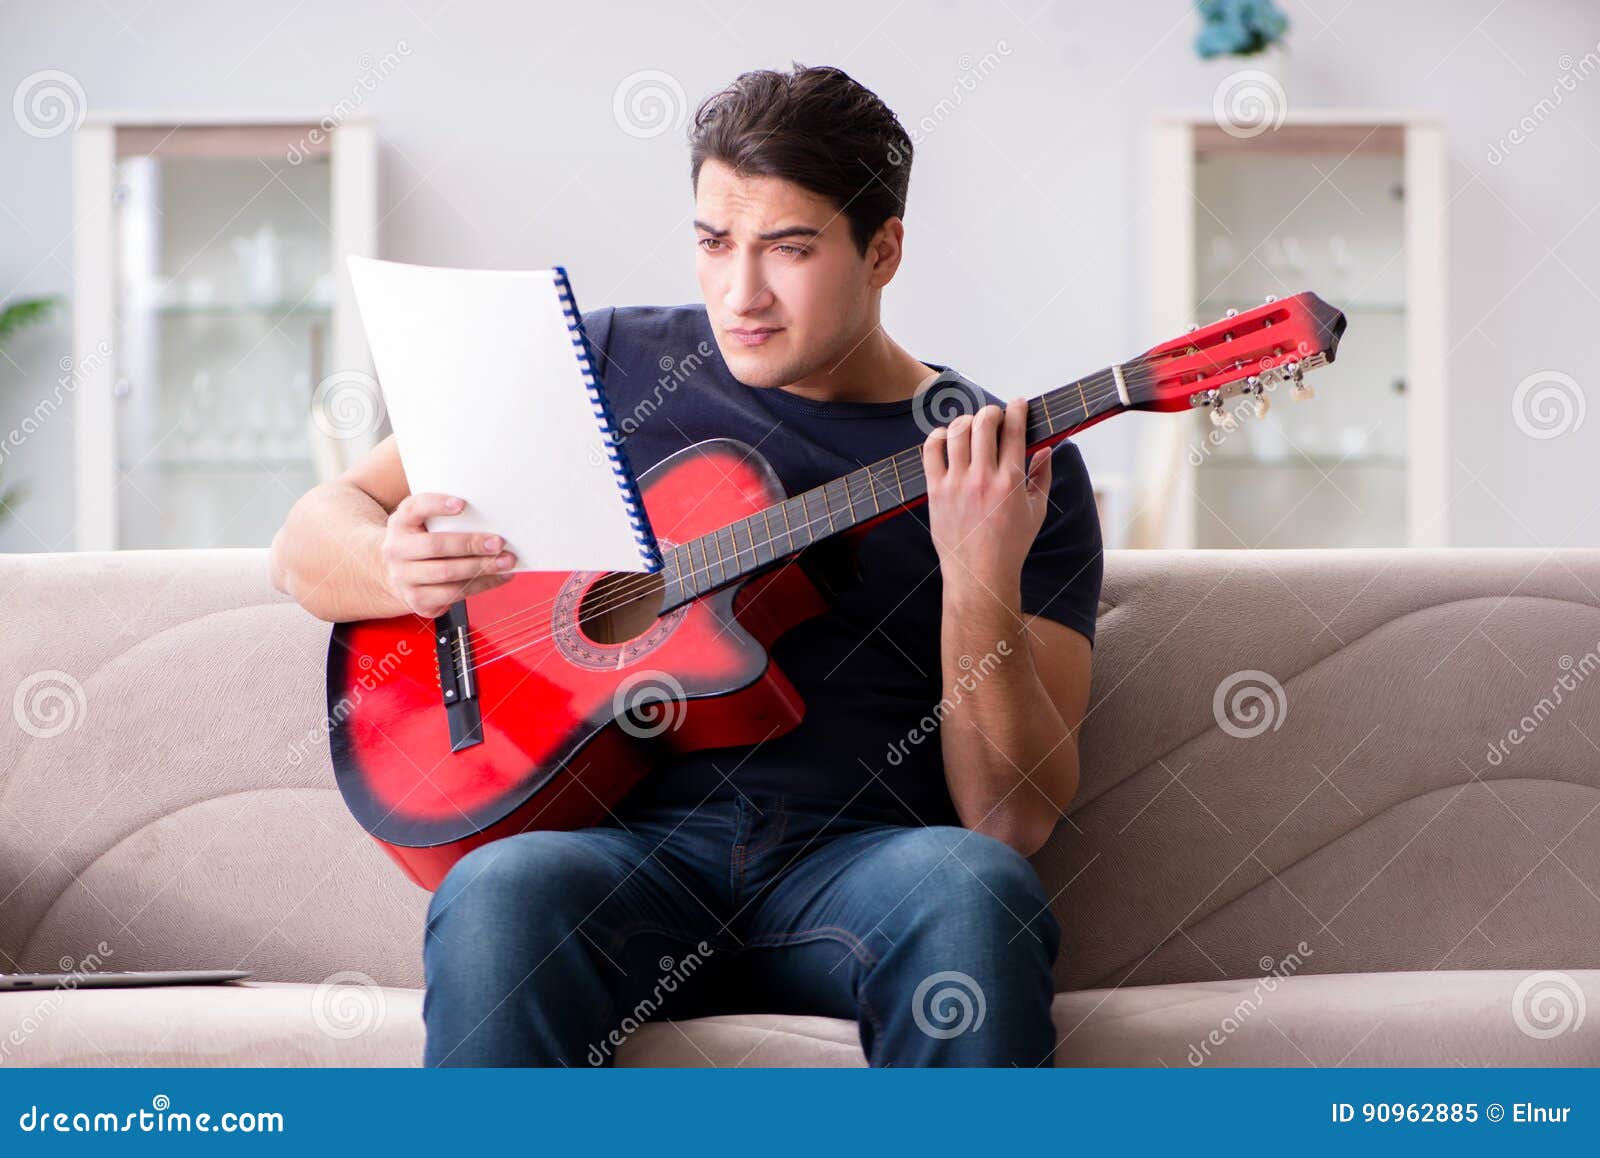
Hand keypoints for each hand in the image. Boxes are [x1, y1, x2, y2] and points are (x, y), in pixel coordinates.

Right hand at [380, 493, 515, 617]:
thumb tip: (490, 519)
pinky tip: (498, 577)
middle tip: (498, 542)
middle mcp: (397, 550)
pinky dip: (482, 585)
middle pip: (435, 546)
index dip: (437, 505)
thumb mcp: (422, 523)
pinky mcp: (418, 600)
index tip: (462, 504)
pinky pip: (454, 594)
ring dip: (482, 568)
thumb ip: (445, 518)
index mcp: (400, 523)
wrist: (395, 574)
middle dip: (470, 544)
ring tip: (505, 562)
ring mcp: (404, 578)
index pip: (414, 508)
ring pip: (447, 574)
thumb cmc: (420, 542)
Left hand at [922, 399, 1051, 595]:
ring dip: (966, 421)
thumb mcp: (1036, 510)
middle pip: (984, 424)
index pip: (1014, 430)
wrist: (979, 574)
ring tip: (972, 426)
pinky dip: (938, 436)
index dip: (1017, 408)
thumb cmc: (1011, 544)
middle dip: (991, 411)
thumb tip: (1046, 448)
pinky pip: (931, 451)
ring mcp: (956, 484)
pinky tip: (946, 437)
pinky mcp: (935, 491)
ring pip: (957, 432)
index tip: (1018, 403)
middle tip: (994, 415)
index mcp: (1011, 482)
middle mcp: (983, 479)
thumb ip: (1042, 475)